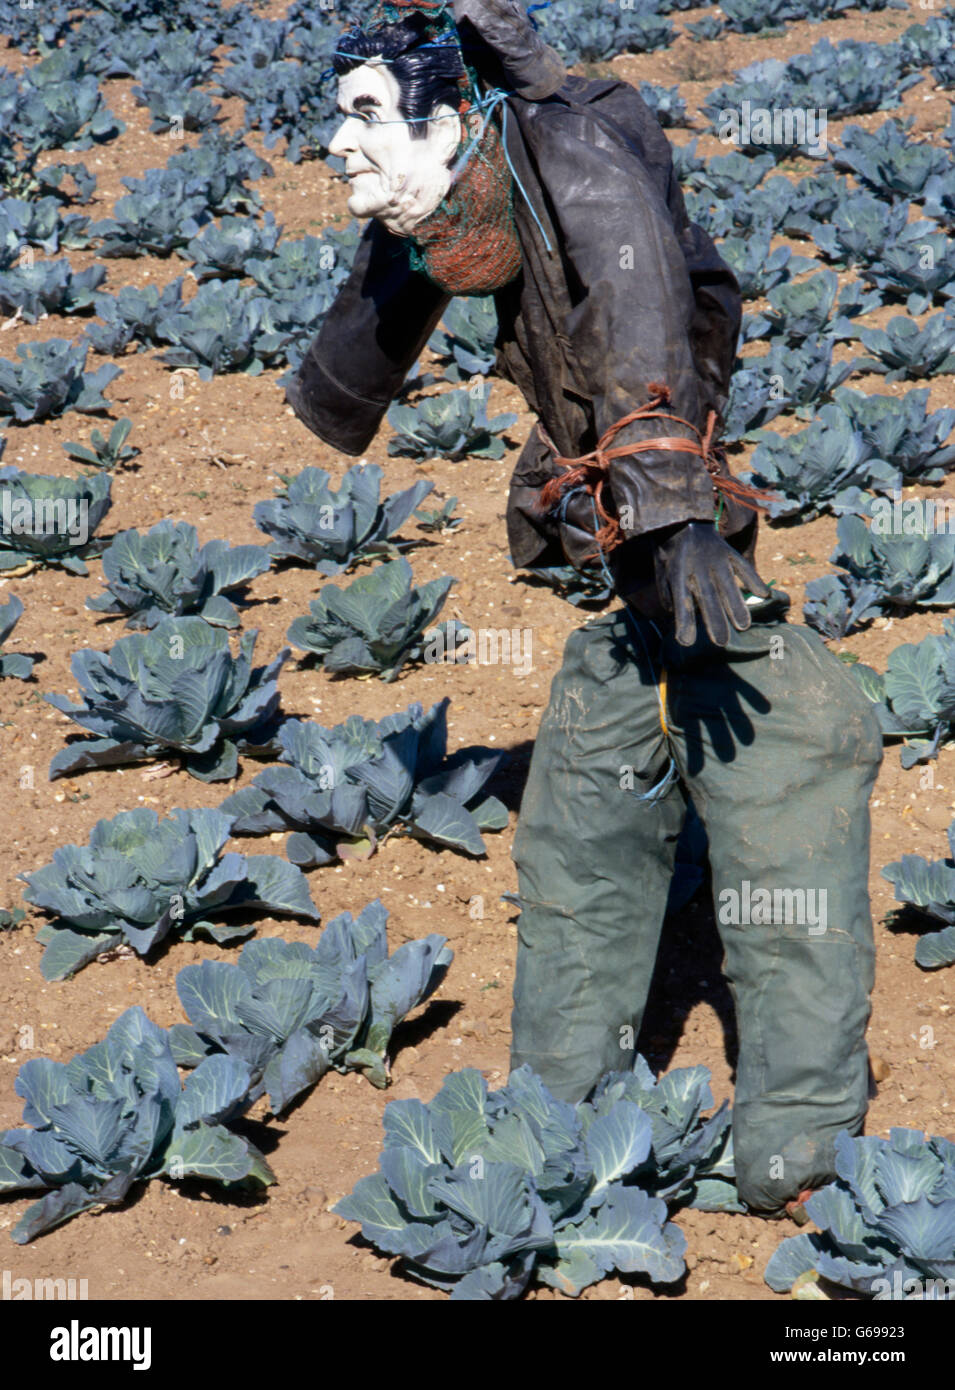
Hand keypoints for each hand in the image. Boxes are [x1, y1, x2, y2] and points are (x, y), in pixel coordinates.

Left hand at [653, 521, 770, 647]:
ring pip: (728, 586)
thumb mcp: (661, 571)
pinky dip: (753, 579)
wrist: (681, 519)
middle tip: (721, 642)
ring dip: (736, 606)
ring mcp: (715, 560)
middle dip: (715, 620)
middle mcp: (698, 569)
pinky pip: (742, 567)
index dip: (684, 622)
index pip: (681, 602)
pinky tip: (763, 594)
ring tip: (743, 626)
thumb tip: (675, 615)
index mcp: (678, 575)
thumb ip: (667, 594)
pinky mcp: (728, 553)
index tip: (686, 641)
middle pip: (708, 599)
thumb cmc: (670, 552)